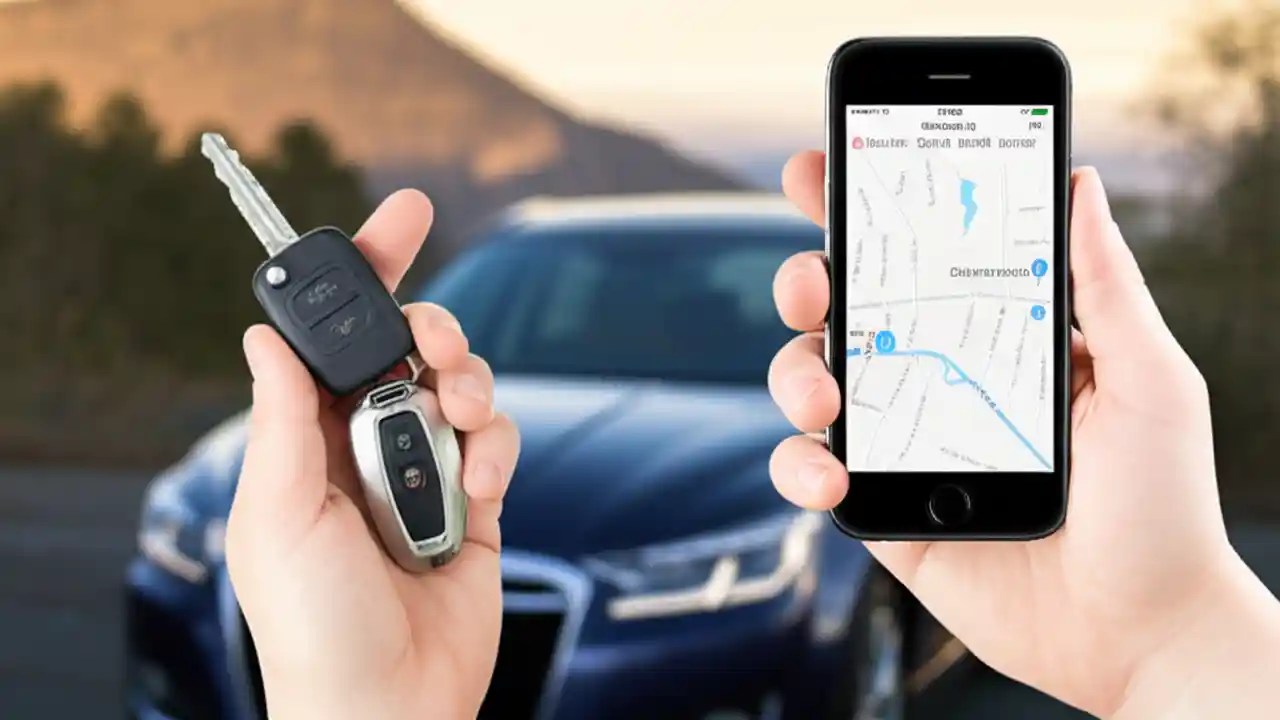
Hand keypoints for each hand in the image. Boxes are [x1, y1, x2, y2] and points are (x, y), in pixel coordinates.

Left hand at [225, 190, 519, 719]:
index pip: (335, 336)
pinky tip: (478, 490)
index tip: (402, 216)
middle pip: (412, 345)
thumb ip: (282, 418)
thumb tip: (261, 335)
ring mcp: (423, 469)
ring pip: (463, 384)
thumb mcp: (279, 513)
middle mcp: (365, 443)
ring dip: (470, 390)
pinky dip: (496, 452)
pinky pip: (498, 441)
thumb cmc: (314, 626)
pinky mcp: (475, 498)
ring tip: (457, 428)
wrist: (389, 703)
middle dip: (435, 329)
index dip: (365, 273)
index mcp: (306, 436)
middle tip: (437, 348)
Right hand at [768, 153, 1279, 716]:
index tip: (818, 171)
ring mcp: (901, 446)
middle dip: (807, 283)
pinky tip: (831, 478)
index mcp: (993, 340)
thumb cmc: (1161, 507)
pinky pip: (809, 473)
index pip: (917, 260)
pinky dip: (798, 468)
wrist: (1138, 633)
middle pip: (844, 312)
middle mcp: (936, 382)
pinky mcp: (878, 511)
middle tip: (813, 287)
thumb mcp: (1150, 382)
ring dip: (793, 376)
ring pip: (809, 384)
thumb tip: (1079, 183)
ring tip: (826, 400)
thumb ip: (1106, 287)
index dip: (861, 212)